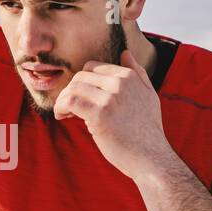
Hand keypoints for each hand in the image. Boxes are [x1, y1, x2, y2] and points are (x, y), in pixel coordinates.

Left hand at [52, 50, 173, 179]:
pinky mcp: (99, 115)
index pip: (93, 67)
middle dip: (71, 90)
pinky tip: (62, 117)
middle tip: (70, 108)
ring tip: (65, 113)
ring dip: (63, 100)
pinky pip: (70, 102)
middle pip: (80, 77)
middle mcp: (120, 84)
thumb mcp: (149, 96)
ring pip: (73, 88)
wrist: (151, 158)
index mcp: (130, 77)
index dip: (82, 82)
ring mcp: (110, 99)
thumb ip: (137, 73)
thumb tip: (125, 52)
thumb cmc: (148, 131)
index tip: (81, 98)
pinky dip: (61, 108)